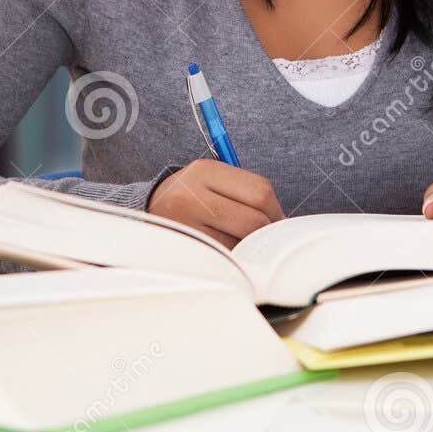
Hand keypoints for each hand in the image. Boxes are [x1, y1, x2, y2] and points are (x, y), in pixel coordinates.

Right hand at [147, 159, 283, 248]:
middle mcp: (189, 196)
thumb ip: (246, 193)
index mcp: (204, 171)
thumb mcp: (212, 181)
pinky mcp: (182, 251)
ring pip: (240, 244)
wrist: (147, 214)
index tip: (279, 221)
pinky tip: (228, 254)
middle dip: (267, 233)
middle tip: (267, 239)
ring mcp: (183, 226)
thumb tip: (285, 222)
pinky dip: (234, 260)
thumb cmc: (193, 198)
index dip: (277, 210)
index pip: (260, 191)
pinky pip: (224, 260)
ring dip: (249, 248)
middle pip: (253, 220)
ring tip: (241, 244)